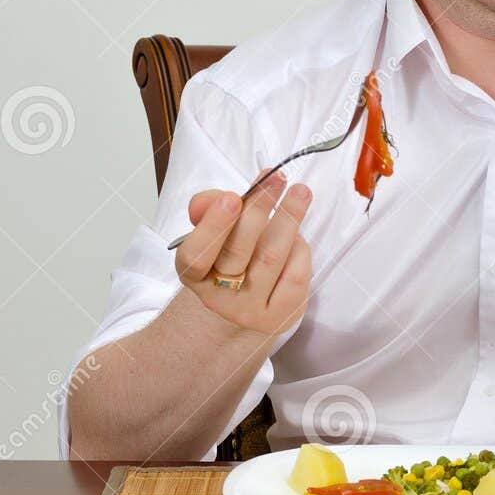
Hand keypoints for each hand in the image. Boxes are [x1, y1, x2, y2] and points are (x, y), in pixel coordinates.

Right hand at [175, 168, 313, 336]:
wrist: (247, 302)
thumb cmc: (229, 256)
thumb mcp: (213, 229)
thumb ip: (209, 207)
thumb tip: (217, 198)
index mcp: (194, 276)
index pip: (196, 256)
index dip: (213, 227)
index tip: (232, 197)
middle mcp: (217, 298)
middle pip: (238, 252)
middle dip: (258, 210)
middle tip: (276, 179)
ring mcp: (249, 311)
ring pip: (271, 259)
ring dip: (288, 220)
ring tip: (300, 192)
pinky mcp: (280, 316)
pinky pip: (295, 276)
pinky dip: (299, 249)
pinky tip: (298, 236)